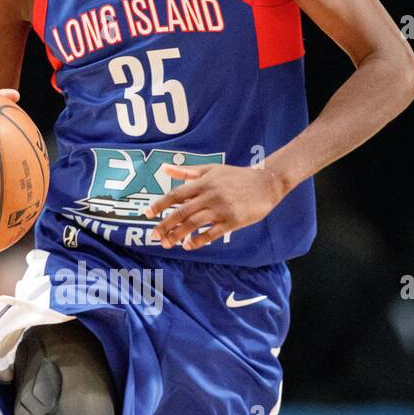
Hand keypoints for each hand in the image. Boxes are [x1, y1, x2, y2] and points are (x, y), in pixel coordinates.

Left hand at [144, 160, 288, 249]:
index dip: (160, 204)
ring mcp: (221, 209)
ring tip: (167, 244)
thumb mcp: (212, 170)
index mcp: (203, 182)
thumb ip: (188, 172)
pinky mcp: (232, 220)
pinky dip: (199, 240)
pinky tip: (189, 246)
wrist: (266, 183)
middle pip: (182, 212)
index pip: (176, 194)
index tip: (147, 214)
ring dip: (178, 235)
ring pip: (194, 224)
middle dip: (165, 225)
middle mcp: (210, 195)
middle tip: (153, 236)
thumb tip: (164, 168)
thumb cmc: (236, 176)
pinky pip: (212, 233)